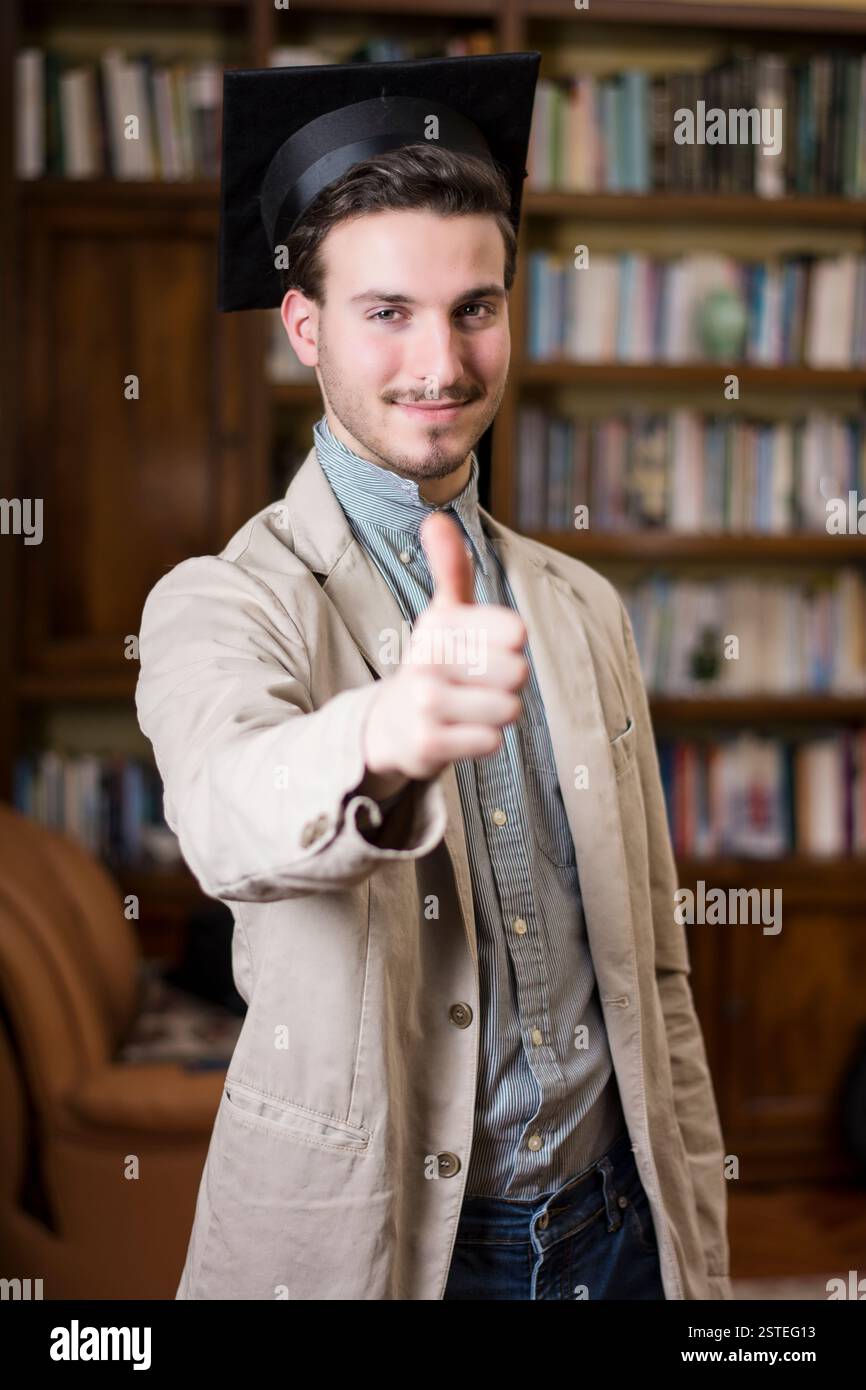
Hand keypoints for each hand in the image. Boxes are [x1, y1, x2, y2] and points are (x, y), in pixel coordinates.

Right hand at [362, 510, 528, 786]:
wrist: (388, 726)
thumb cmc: (431, 666)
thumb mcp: (440, 615)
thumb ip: (450, 569)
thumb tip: (435, 518)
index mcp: (438, 624)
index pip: (514, 630)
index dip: (510, 645)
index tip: (484, 648)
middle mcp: (427, 660)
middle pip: (518, 672)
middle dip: (506, 683)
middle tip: (476, 684)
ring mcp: (425, 704)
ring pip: (508, 709)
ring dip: (496, 713)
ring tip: (468, 708)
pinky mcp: (428, 744)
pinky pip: (490, 742)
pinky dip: (482, 740)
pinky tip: (459, 732)